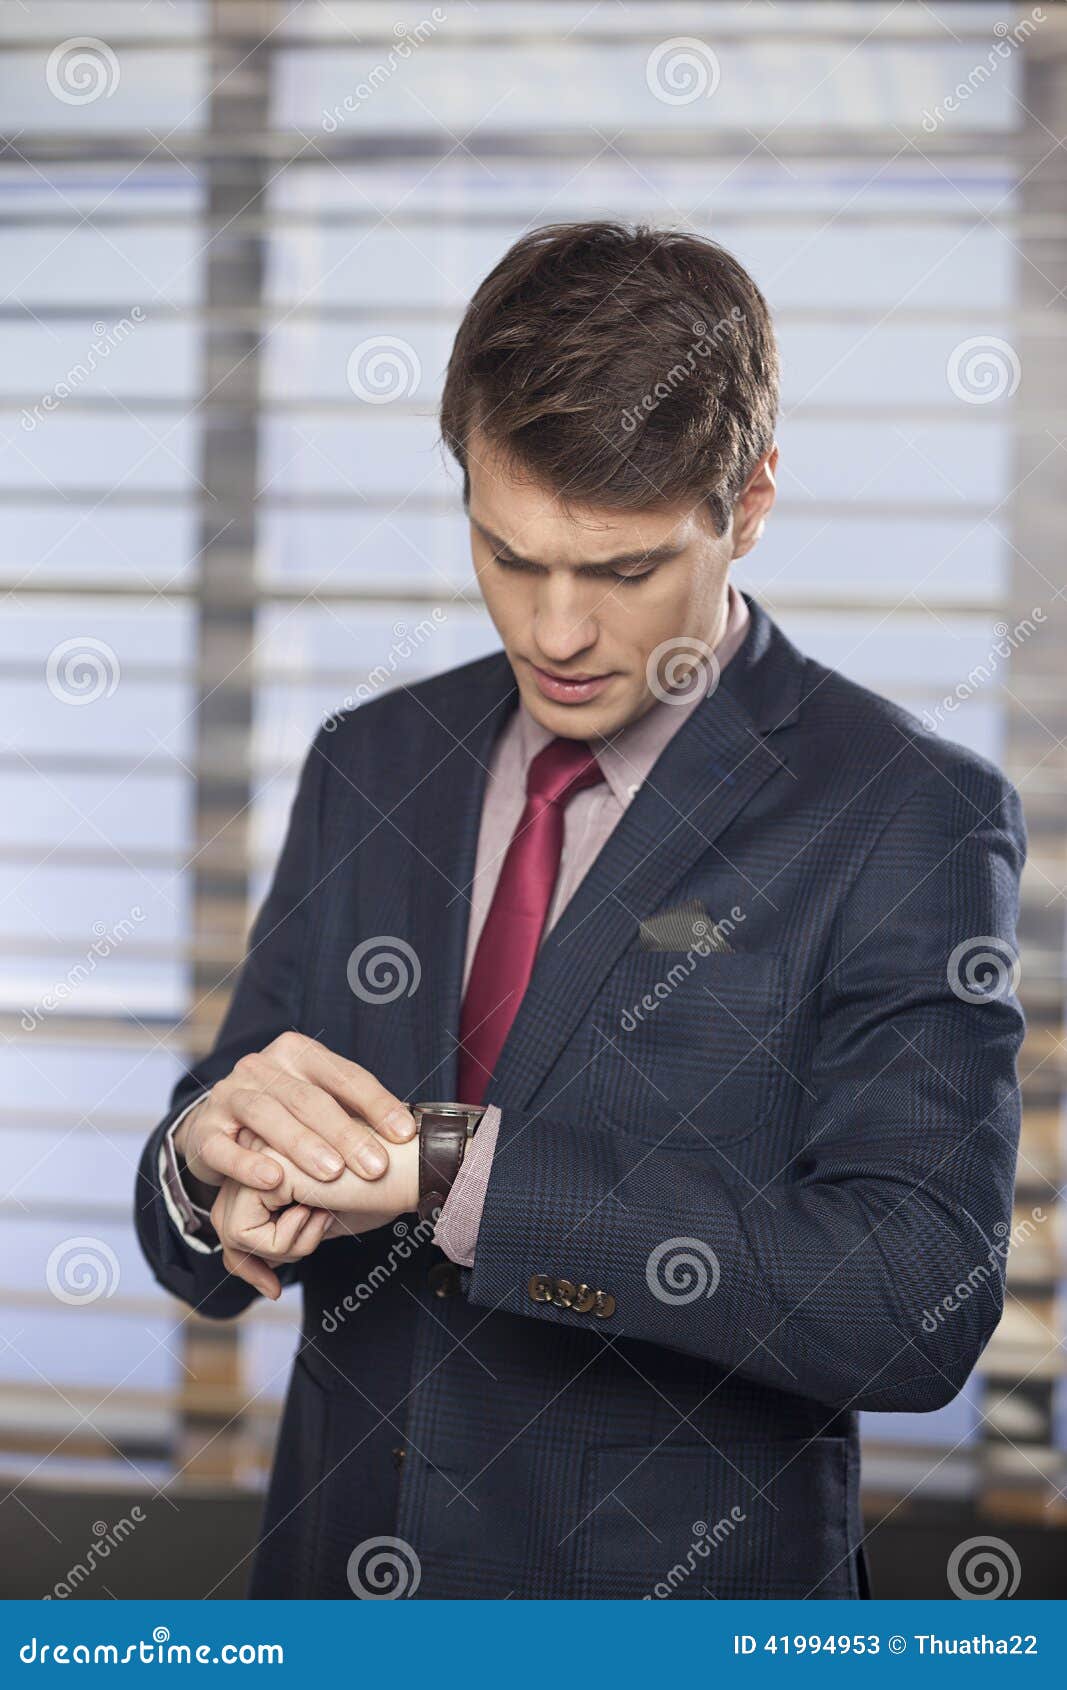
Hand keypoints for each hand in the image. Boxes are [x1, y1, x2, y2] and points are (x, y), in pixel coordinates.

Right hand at [173, 1033, 414, 1197]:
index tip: (405, 1134)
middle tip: (375, 1166)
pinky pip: (224, 1146)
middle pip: (309, 1098)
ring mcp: (230, 1093)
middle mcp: (263, 1066)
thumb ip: (354, 1110)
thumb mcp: (318, 1102)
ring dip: (302, 1145)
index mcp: (299, 1053)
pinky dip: (247, 1163)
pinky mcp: (204, 1127)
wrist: (216, 1127)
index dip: (376, 1104)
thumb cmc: (285, 1117)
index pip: (344, 1075)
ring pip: (268, 1115)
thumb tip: (410, 1131)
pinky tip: (273, 1181)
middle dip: (346, 1134)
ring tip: (332, 1174)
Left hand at [212, 1125, 420, 1297]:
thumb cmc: (375, 1193)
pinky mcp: (264, 1169)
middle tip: (315, 1235)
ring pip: (232, 1228)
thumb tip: (246, 1272)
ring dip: (281, 1246)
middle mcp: (258, 1146)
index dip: (251, 1258)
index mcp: (270, 1153)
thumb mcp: (317, 1224)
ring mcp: (258, 1153)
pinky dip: (283, 1243)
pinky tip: (321, 1211)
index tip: (274, 1285)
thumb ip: (279, 1236)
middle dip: (260, 1257)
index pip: (235, 1214)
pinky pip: (244, 1232)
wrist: (412, 1168)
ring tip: (323, 1218)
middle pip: (226, 1221)